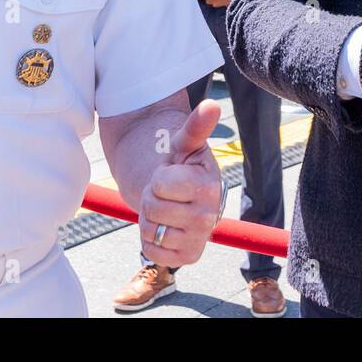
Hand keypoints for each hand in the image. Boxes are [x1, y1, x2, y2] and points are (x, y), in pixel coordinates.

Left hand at [139, 99, 222, 267]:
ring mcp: (200, 239)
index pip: (161, 184)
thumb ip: (195, 126)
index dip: (158, 177)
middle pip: (153, 208)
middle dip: (151, 197)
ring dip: (149, 218)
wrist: (180, 194)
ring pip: (150, 231)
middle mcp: (210, 216)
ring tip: (165, 208)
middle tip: (165, 193)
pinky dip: (149, 240)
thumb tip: (211, 104)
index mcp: (210, 186)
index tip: (171, 174)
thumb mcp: (184, 144)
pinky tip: (164, 227)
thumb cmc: (181, 165)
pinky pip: (152, 251)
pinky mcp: (188, 257)